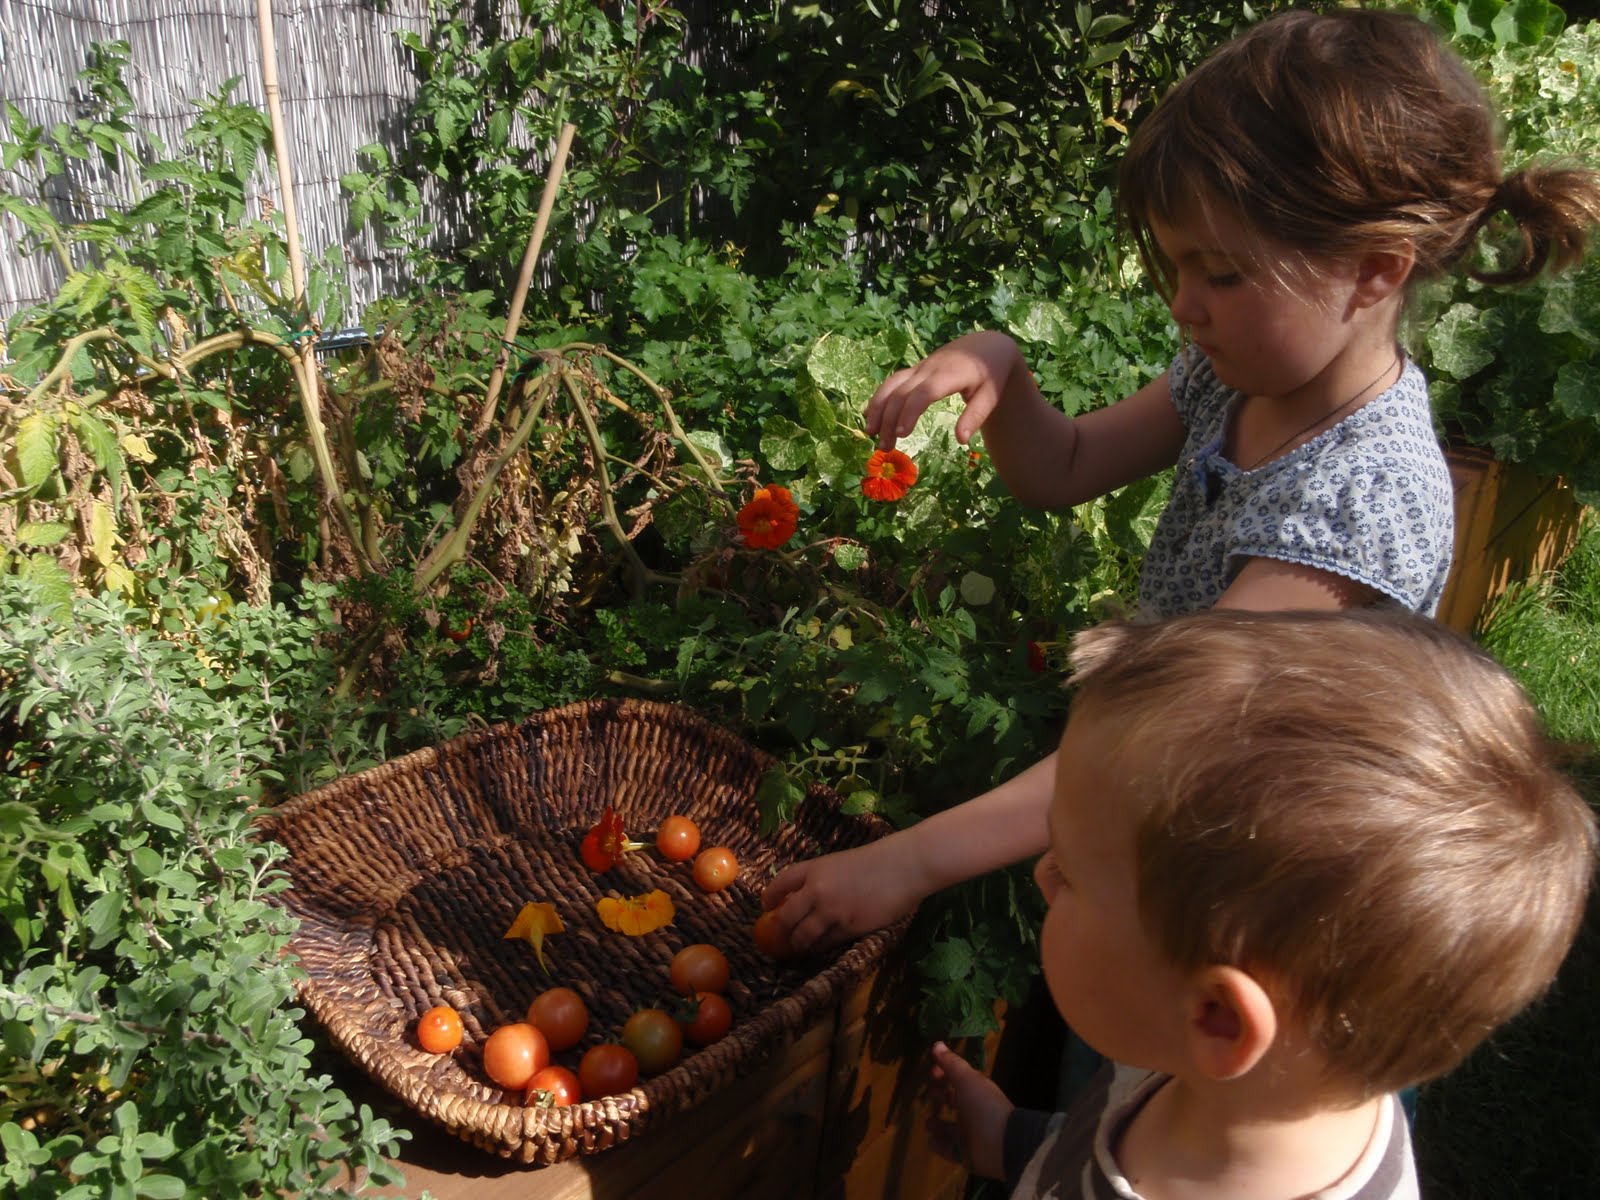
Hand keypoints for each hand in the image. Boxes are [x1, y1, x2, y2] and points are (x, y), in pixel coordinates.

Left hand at [760, 835, 928, 952]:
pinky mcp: (849, 928)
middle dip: (779, 930)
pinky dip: (820, 947)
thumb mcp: (839, 863)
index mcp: (814, 868)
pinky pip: (826, 943)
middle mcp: (817, 890)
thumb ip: (820, 879)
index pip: (780, 884)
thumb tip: (801, 899)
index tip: (766, 908)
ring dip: (798, 944)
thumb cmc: (876, 861)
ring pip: (803, 936)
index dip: (770, 898)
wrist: (904, 866)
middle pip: (785, 917)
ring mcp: (832, 911)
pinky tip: (819, 948)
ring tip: (798, 946)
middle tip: (779, 936)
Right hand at [865, 331, 1024, 449]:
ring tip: (871, 433)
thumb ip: (975, 416)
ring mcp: (920, 367)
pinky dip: (879, 398)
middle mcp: (930, 369)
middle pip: (902, 392)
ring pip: (892, 384)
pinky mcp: (915, 370)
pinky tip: (871, 416)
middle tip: (886, 447)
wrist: (986, 345)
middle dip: (889, 419)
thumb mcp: (990, 396)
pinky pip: (892, 382)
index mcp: (950, 374)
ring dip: (878, 408)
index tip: (902, 434)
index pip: (924, 393)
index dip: (910, 411)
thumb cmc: (991, 374)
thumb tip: (961, 440)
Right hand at [926, 1040, 1012, 1180]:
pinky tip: (930, 1140)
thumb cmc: (984, 1106)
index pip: (960, 1079)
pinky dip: (940, 1145)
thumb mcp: (967, 1080)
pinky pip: (950, 1149)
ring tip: (927, 1122)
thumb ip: (951, 1064)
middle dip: (942, 1096)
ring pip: (952, 1128)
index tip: (931, 1071)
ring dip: (939, 1124)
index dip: (946, 1074)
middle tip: (928, 1093)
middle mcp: (974, 1112)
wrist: (1002, 1143)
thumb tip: (937, 1043)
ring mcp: (971, 1134)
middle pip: (956, 1102)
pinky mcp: (966, 1155)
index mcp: (977, 1092)